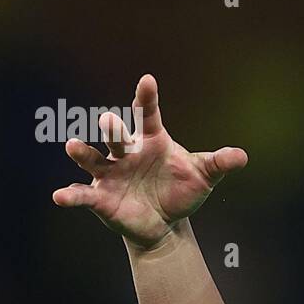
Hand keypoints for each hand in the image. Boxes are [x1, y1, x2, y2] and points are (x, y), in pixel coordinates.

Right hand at [51, 74, 247, 249]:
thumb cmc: (181, 190)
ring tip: (73, 146)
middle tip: (109, 121)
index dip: (147, 98)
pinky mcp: (100, 198)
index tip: (148, 80)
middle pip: (117, 136)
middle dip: (113, 129)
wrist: (166, 222)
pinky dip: (71, 195)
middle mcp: (126, 153)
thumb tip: (242, 156)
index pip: (148, 115)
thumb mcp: (203, 176)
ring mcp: (110, 174)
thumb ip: (219, 163)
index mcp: (151, 141)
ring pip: (93, 159)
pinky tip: (61, 197)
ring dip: (82, 152)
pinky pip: (83, 194)